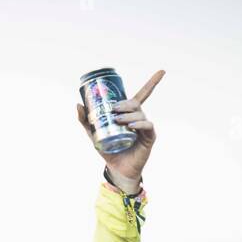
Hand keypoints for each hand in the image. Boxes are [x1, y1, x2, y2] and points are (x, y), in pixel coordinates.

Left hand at [76, 69, 164, 183]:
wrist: (117, 170)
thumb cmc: (108, 150)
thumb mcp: (94, 135)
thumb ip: (85, 121)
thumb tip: (78, 104)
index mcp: (130, 114)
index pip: (143, 94)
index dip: (153, 82)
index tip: (162, 71)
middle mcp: (139, 118)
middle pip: (136, 103)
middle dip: (125, 103)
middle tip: (113, 109)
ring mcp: (145, 127)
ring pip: (140, 114)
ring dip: (129, 115)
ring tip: (118, 120)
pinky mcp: (150, 137)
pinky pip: (147, 126)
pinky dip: (139, 124)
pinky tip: (131, 126)